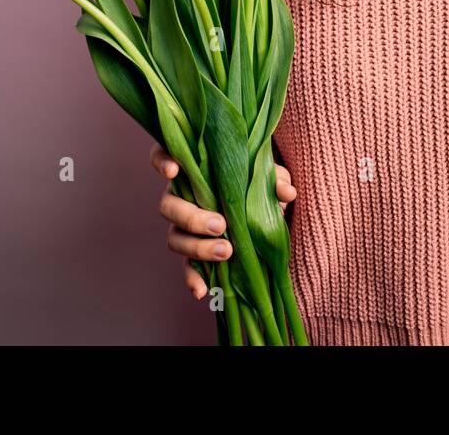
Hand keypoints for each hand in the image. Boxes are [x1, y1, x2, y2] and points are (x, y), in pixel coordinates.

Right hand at [151, 139, 296, 300]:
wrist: (262, 209)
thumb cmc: (258, 182)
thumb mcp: (268, 175)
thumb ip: (275, 178)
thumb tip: (285, 192)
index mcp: (194, 171)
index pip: (166, 157)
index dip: (163, 161)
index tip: (174, 170)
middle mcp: (182, 199)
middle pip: (169, 207)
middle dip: (192, 217)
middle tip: (220, 225)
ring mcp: (184, 229)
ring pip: (175, 238)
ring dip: (198, 248)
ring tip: (226, 251)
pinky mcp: (194, 254)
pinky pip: (188, 268)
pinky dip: (193, 280)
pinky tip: (202, 291)